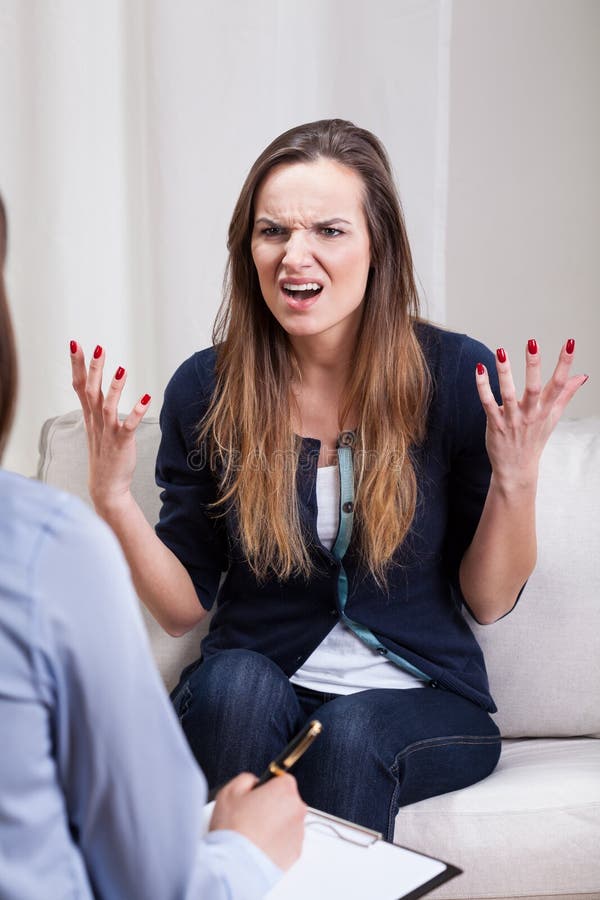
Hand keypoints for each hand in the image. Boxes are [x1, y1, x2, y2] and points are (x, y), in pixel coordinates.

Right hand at [69, 341, 151, 515]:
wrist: (106, 487)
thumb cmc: (104, 455)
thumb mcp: (96, 427)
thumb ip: (96, 407)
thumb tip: (97, 388)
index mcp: (90, 416)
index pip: (80, 386)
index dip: (77, 365)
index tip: (75, 344)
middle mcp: (97, 422)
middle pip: (91, 391)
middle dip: (93, 369)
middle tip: (97, 348)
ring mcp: (108, 433)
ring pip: (108, 406)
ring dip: (115, 388)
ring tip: (121, 369)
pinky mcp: (121, 443)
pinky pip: (128, 426)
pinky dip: (136, 412)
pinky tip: (146, 398)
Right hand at [209, 772, 305, 871]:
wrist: (236, 866)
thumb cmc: (234, 830)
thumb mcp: (230, 791)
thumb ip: (246, 779)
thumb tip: (253, 782)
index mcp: (284, 790)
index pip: (282, 779)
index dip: (267, 787)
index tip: (258, 795)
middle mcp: (296, 809)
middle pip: (287, 800)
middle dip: (272, 805)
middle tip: (252, 815)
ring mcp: (298, 832)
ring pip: (288, 821)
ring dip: (275, 824)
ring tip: (253, 833)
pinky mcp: (296, 852)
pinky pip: (288, 841)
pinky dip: (277, 842)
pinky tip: (259, 845)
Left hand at [475, 338, 587, 489]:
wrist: (517, 469)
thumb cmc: (534, 439)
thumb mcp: (553, 417)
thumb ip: (566, 394)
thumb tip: (582, 376)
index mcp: (546, 410)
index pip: (559, 384)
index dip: (565, 363)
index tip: (570, 343)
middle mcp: (531, 414)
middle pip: (535, 388)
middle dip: (534, 365)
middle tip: (532, 343)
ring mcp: (512, 420)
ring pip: (508, 394)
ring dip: (505, 373)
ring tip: (500, 351)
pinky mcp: (495, 424)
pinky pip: (488, 404)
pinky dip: (483, 387)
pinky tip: (479, 370)